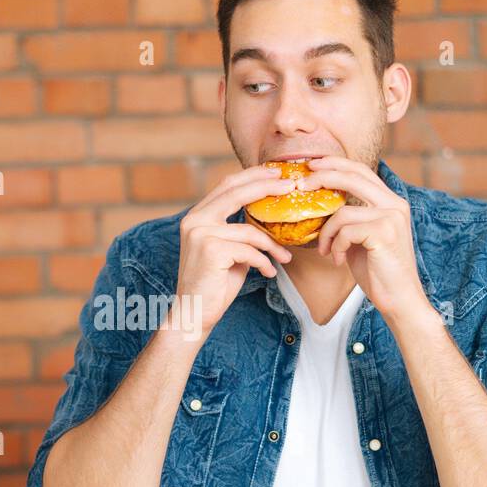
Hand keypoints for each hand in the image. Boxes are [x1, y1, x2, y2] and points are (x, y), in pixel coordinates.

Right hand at [175, 166, 296, 336]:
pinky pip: (249, 251)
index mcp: (197, 216)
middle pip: (236, 192)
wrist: (194, 313)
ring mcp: (201, 234)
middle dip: (267, 185)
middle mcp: (195, 220)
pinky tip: (268, 273)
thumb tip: (267, 215)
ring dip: (272, 245)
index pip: (227, 185)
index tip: (278, 173)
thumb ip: (239, 229)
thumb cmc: (214, 283)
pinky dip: (263, 262)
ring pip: (249, 230)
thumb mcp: (228, 249)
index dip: (253, 175)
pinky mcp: (211, 251)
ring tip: (285, 257)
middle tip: (291, 186)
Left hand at [294, 156, 431, 321]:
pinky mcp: (384, 233)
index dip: (335, 163)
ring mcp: (391, 217)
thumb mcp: (361, 237)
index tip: (312, 164)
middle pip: (353, 177)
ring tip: (325, 251)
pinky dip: (335, 247)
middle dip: (323, 176)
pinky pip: (345, 231)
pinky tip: (337, 261)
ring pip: (342, 212)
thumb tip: (321, 203)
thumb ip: (350, 218)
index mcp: (391, 201)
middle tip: (302, 185)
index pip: (361, 171)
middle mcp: (395, 204)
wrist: (398, 298)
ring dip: (326, 233)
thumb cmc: (377, 270)